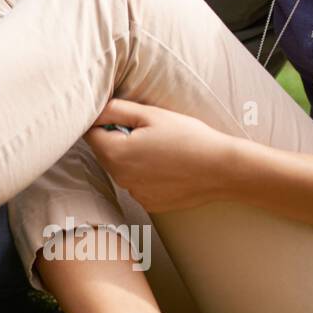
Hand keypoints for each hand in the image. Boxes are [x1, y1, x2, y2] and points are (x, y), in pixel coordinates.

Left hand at [82, 99, 235, 212]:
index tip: (124, 117)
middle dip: (116, 139)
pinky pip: (137, 184)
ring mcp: (134, 193)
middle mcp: (119, 178)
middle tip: (147, 130)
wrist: (222, 169)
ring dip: (130, 157)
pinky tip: (167, 166)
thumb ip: (115, 110)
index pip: (89, 133)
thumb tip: (93, 109)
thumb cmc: (188, 137)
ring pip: (121, 169)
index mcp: (115, 153)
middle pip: (104, 152)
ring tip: (160, 148)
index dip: (103, 122)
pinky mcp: (149, 203)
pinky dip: (145, 174)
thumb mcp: (150, 114)